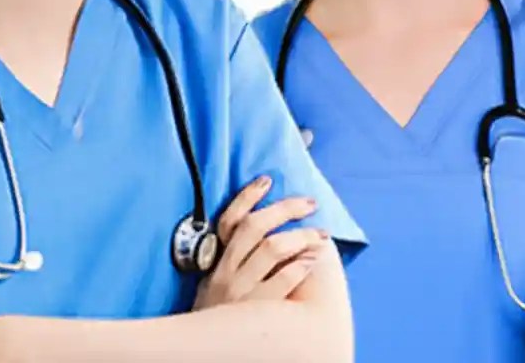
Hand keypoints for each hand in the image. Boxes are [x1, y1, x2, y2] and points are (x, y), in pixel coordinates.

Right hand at [193, 175, 327, 309]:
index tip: (267, 179)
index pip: (229, 219)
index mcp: (216, 263)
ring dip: (301, 236)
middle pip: (256, 227)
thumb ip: (233, 259)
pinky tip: (313, 259)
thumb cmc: (220, 317)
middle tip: (309, 203)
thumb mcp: (217, 285)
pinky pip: (282, 281)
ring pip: (273, 249)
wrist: (206, 354)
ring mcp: (240, 292)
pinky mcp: (256, 312)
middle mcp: (225, 273)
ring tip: (319, 233)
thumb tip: (261, 229)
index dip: (247, 195)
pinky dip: (300, 265)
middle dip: (285, 208)